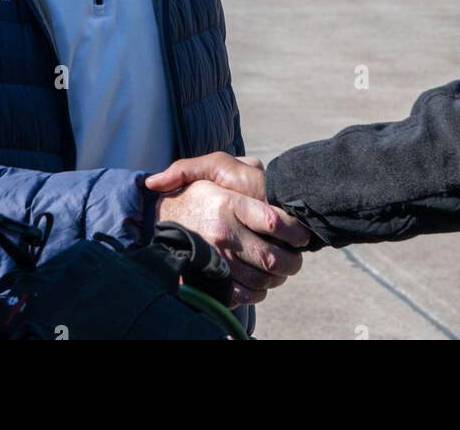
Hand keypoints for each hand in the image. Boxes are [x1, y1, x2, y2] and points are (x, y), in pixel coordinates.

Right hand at [147, 158, 307, 305]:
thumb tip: (269, 172)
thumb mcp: (212, 167)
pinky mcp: (209, 276)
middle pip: (272, 257)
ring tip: (282, 270)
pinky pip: (242, 294)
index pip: (274, 221)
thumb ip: (242, 164)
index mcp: (229, 204)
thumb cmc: (194, 191)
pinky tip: (261, 282)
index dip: (295, 231)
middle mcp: (223, 233)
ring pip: (260, 279)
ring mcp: (216, 258)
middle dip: (293, 261)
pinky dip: (257, 292)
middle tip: (297, 257)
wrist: (157, 217)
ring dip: (278, 278)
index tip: (301, 234)